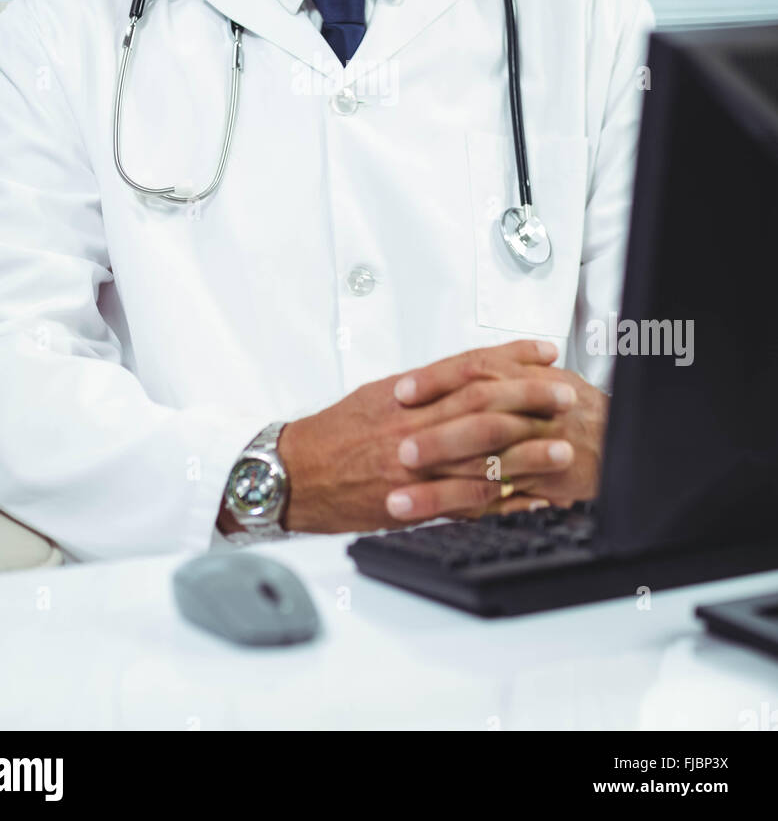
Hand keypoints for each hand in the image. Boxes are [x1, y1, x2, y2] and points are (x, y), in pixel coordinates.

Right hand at [276, 339, 580, 533]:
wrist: (294, 474)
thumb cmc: (334, 434)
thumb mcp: (377, 395)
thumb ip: (424, 387)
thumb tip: (470, 373)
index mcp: (405, 396)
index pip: (467, 368)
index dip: (510, 358)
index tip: (544, 353)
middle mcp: (412, 428)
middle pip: (481, 408)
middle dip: (529, 400)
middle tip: (565, 395)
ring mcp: (415, 470)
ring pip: (480, 459)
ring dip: (527, 455)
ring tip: (563, 449)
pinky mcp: (413, 506)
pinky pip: (466, 507)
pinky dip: (503, 505)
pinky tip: (533, 502)